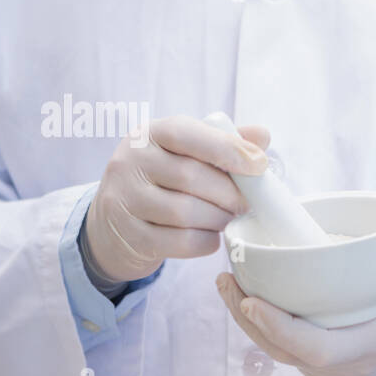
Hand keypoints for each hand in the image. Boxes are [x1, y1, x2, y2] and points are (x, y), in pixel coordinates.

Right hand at [84, 115, 269, 282]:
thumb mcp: (186, 154)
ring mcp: (124, 199)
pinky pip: (178, 241)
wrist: (113, 224)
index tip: (260, 165)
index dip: (227, 148)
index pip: (187, 133)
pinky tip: (211, 238)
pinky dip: (204, 242)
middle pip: (191, 177)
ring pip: (184, 212)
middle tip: (246, 204)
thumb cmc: (163, 181)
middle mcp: (130, 162)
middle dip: (228, 193)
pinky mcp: (129, 235)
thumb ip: (223, 142)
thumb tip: (262, 135)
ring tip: (227, 219)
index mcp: (149, 134)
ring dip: (218, 219)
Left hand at [216, 229, 375, 375]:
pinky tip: (245, 298)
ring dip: (248, 322)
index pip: (319, 349)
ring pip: (279, 353)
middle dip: (249, 320)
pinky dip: (262, 327)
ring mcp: (334, 372)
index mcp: (374, 343)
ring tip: (229, 283)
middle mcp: (350, 366)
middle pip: (286, 352)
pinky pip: (284, 352)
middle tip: (228, 280)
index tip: (251, 300)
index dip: (281, 329)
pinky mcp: (322, 367)